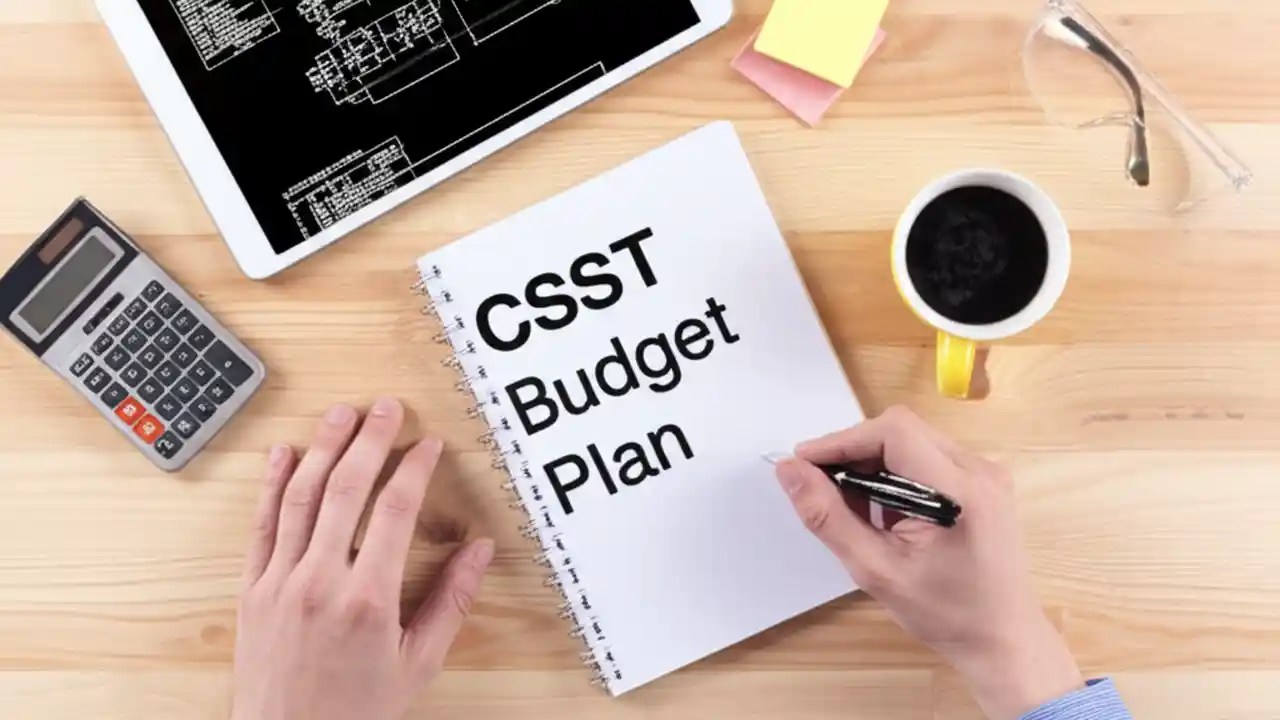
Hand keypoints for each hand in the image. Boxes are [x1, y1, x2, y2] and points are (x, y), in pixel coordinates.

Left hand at [232, 398, 493, 719]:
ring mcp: (279, 584)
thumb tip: (479, 550)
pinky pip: (260, 526)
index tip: (428, 444)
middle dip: (368, 440)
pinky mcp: (251, 592)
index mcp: (367, 600)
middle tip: (385, 408)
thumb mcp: (418, 663)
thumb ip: (451, 602)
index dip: (414, 468)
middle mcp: (319, 583)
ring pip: (300, 497)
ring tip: (340, 414)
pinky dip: (272, 486)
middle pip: (346, 490)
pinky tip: (284, 454)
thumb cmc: (356, 712)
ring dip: (322, 448)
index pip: (394, 511)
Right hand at [775, 407, 1082, 719]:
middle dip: (855, 453)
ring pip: (912, 441)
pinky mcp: (983, 482)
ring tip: (858, 510)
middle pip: (901, 431)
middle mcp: (979, 470)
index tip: (805, 464)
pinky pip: (928, 457)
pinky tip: (887, 513)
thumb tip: (789, 470)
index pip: (893, 432)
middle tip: (825, 490)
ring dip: (875, 465)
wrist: (1003, 638)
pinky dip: (897, 474)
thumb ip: (828, 517)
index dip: (843, 440)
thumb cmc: (944, 613)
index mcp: (959, 492)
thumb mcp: (875, 570)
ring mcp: (986, 473)